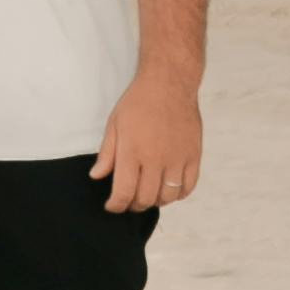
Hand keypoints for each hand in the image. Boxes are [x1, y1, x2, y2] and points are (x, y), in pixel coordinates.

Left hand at [91, 68, 200, 216]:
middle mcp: (155, 159)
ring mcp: (177, 159)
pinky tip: (170, 190)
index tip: (112, 206)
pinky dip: (179, 195)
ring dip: (156, 202)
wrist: (169, 83)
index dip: (116, 205)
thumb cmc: (138, 102)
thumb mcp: (115, 124)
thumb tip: (96, 176)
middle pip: (145, 199)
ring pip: (168, 197)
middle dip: (134, 206)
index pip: (124, 192)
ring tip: (148, 196)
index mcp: (132, 151)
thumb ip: (107, 153)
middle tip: (129, 202)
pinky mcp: (193, 156)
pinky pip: (188, 187)